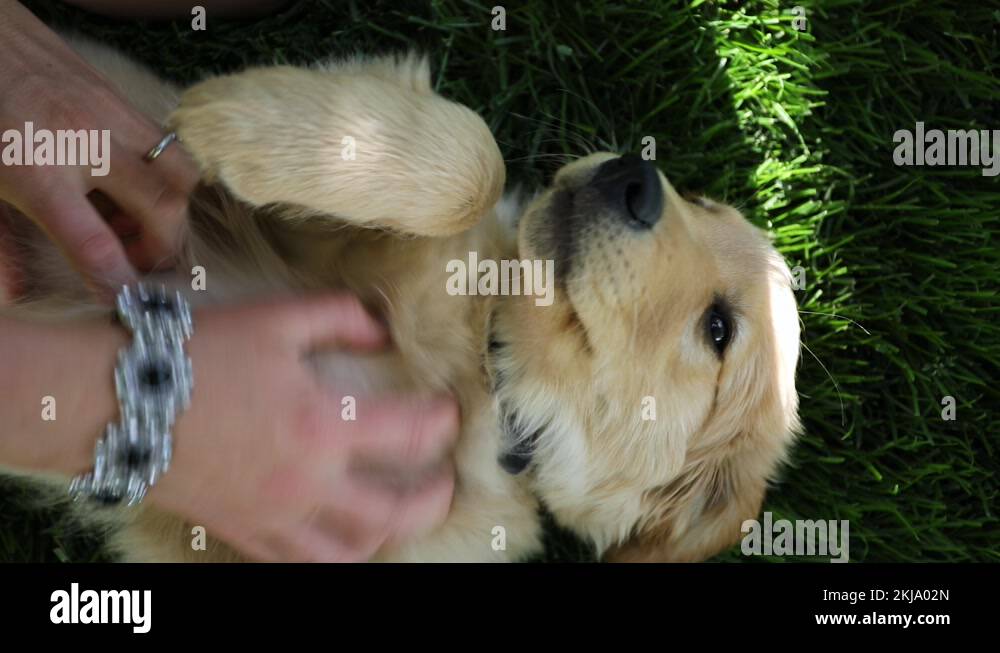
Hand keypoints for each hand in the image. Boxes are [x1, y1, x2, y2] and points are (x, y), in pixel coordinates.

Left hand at [0, 1, 198, 296]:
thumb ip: (3, 242)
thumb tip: (19, 292)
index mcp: (35, 174)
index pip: (94, 245)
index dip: (121, 281)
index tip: (130, 300)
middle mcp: (83, 144)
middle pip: (163, 208)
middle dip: (164, 246)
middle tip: (139, 259)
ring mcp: (109, 116)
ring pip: (180, 174)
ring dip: (173, 208)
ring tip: (137, 220)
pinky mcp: (120, 97)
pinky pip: (168, 146)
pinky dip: (163, 175)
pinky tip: (128, 182)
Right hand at [148, 294, 458, 561]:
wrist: (112, 400)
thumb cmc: (195, 353)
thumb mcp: (276, 318)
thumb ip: (340, 318)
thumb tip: (383, 333)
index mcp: (321, 425)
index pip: (412, 434)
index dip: (444, 421)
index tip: (451, 410)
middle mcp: (306, 482)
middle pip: (394, 512)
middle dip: (434, 498)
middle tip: (447, 480)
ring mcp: (272, 515)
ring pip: (349, 551)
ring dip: (387, 536)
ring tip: (398, 514)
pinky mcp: (241, 530)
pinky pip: (296, 563)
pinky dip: (330, 555)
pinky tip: (338, 535)